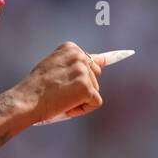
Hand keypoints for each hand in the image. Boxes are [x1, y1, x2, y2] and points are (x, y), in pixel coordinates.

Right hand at [13, 43, 133, 124]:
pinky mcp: (87, 88)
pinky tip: (67, 106)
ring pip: (95, 91)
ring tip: (60, 99)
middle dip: (83, 88)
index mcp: (70, 47)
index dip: (97, 66)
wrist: (27, 100)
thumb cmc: (35, 88)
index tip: (130, 52)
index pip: (91, 59)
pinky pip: (95, 102)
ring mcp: (84, 71)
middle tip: (61, 94)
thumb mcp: (54, 68)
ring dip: (80, 100)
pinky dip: (82, 109)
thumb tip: (102, 63)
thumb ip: (74, 65)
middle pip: (95, 76)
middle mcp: (80, 56)